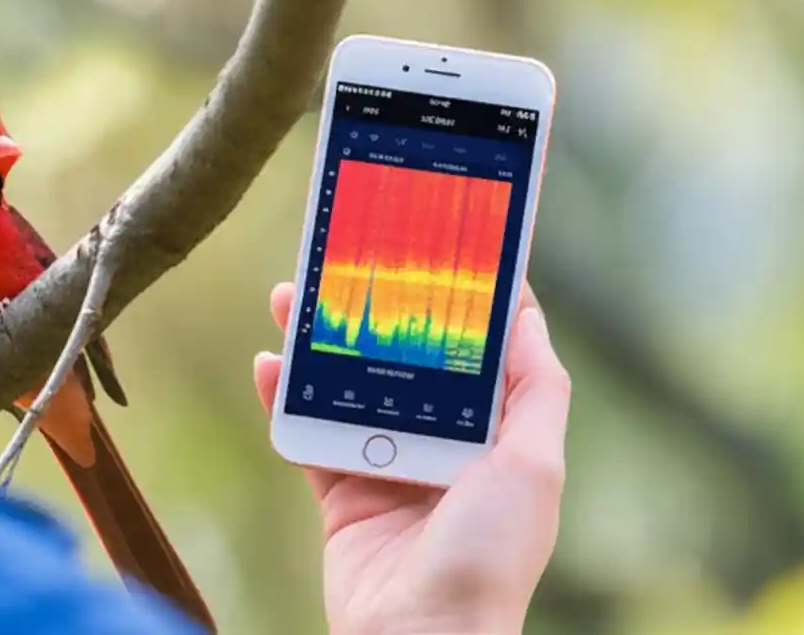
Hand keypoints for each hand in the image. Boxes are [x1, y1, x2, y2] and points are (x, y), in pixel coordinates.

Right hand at [253, 282, 570, 633]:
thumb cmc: (486, 557)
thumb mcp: (534, 466)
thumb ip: (535, 390)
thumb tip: (528, 314)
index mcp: (496, 435)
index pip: (477, 350)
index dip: (458, 299)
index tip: (437, 246)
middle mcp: (444, 445)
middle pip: (402, 358)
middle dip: (373, 308)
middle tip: (345, 262)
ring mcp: (390, 465)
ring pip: (349, 386)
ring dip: (318, 343)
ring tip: (289, 297)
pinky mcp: (344, 491)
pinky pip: (309, 433)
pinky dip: (285, 400)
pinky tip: (267, 366)